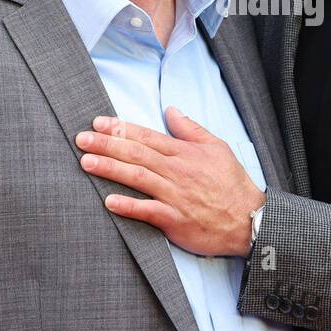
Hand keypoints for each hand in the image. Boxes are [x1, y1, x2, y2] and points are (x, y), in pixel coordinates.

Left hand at [75, 107, 264, 256]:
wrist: (249, 221)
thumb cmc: (232, 184)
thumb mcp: (217, 148)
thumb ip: (191, 129)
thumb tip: (171, 109)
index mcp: (184, 153)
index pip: (147, 136)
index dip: (121, 128)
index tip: (98, 123)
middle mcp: (177, 171)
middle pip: (136, 154)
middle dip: (107, 144)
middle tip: (81, 138)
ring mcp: (175, 196)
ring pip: (138, 178)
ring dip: (110, 169)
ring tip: (86, 162)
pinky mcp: (175, 220)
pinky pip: (148, 211)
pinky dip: (128, 206)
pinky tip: (109, 201)